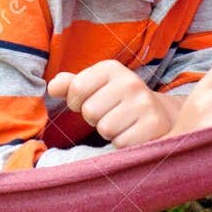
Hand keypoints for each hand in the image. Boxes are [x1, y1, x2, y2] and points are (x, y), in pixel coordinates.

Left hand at [47, 60, 174, 148]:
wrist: (160, 113)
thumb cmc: (118, 100)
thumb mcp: (95, 86)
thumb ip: (71, 85)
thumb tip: (51, 88)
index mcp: (111, 68)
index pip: (76, 89)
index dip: (76, 102)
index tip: (90, 102)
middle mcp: (130, 82)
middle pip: (90, 111)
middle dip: (95, 119)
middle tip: (110, 115)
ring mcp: (144, 103)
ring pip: (105, 129)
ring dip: (109, 132)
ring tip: (122, 124)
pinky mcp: (154, 125)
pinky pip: (121, 143)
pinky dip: (123, 143)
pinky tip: (133, 133)